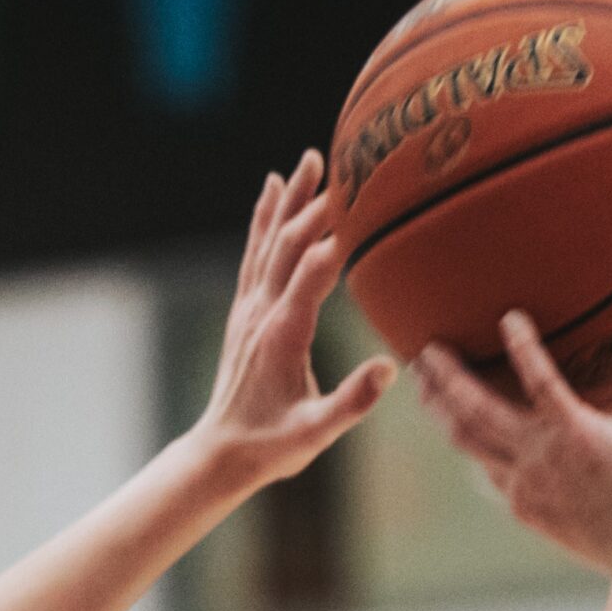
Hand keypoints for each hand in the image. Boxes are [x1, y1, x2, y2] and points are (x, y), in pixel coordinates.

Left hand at [193, 148, 397, 487]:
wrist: (221, 452)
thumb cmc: (271, 446)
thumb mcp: (314, 434)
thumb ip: (350, 402)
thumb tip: (389, 369)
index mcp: (283, 335)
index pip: (312, 272)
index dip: (337, 235)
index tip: (364, 200)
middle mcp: (261, 313)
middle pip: (288, 244)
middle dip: (316, 203)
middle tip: (347, 163)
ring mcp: (249, 309)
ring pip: (269, 240)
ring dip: (290, 198)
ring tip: (310, 158)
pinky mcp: (244, 311)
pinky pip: (254, 253)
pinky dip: (264, 217)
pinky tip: (274, 187)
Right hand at [414, 312, 611, 574]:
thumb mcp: (596, 533)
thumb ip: (580, 510)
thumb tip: (595, 500)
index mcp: (524, 502)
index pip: (482, 461)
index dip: (459, 432)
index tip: (446, 410)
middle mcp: (520, 478)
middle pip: (462, 433)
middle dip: (435, 400)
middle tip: (418, 369)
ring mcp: (543, 454)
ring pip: (478, 410)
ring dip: (450, 377)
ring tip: (431, 348)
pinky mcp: (576, 432)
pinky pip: (540, 383)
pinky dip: (524, 350)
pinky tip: (512, 319)